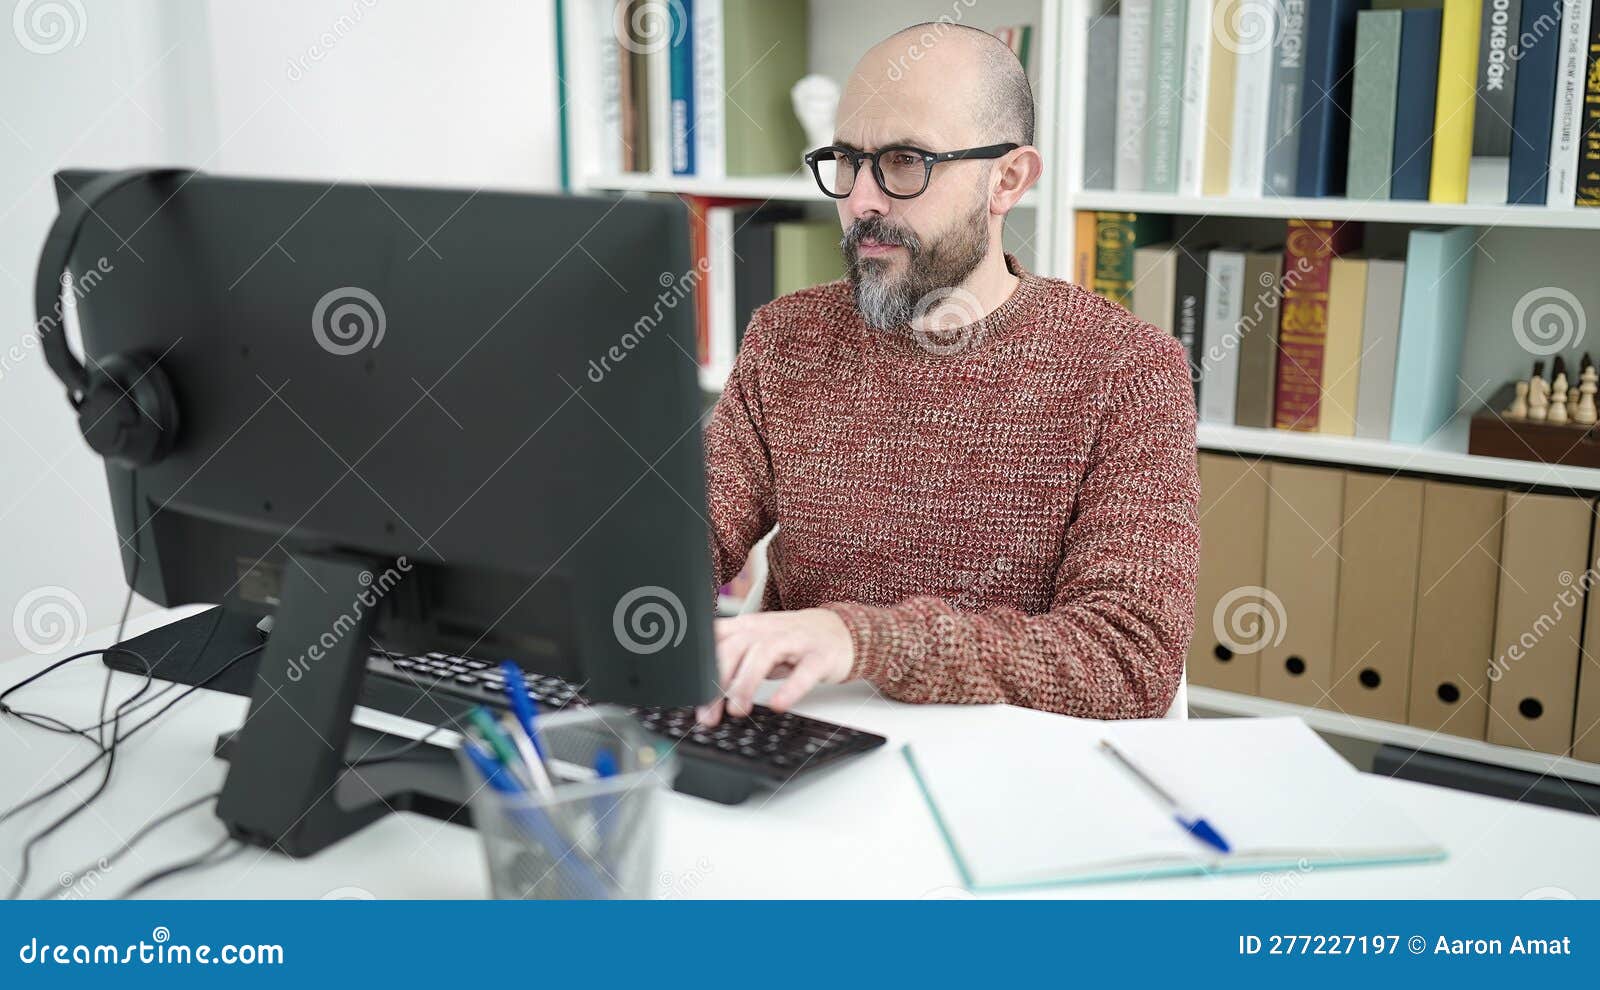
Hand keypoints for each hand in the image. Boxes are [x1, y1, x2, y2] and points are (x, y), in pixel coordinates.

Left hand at [695, 608, 854, 725]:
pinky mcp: (820, 656)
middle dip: (717, 682)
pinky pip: (804, 671)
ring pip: (763, 654)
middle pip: (734, 648)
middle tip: (709, 714)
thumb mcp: (756, 645)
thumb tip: (700, 692)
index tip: (689, 697)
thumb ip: (730, 660)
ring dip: (746, 683)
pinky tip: (779, 704)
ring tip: (737, 710)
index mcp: (747, 627)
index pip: (714, 643)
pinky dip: (790, 688)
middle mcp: (767, 630)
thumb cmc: (792, 643)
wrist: (840, 630)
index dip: (698, 670)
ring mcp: (795, 640)